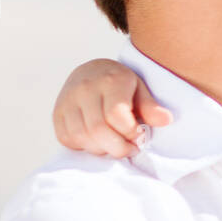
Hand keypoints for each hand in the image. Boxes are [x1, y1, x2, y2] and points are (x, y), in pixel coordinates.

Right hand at [52, 59, 171, 157]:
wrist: (92, 71)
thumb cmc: (121, 84)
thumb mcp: (140, 89)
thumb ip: (151, 107)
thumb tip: (165, 120)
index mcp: (110, 81)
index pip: (116, 115)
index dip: (130, 133)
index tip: (139, 136)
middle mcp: (85, 89)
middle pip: (97, 129)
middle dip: (117, 147)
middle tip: (129, 149)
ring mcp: (67, 101)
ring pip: (80, 136)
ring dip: (100, 149)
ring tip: (114, 144)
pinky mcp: (56, 113)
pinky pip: (67, 138)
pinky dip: (84, 146)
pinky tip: (97, 141)